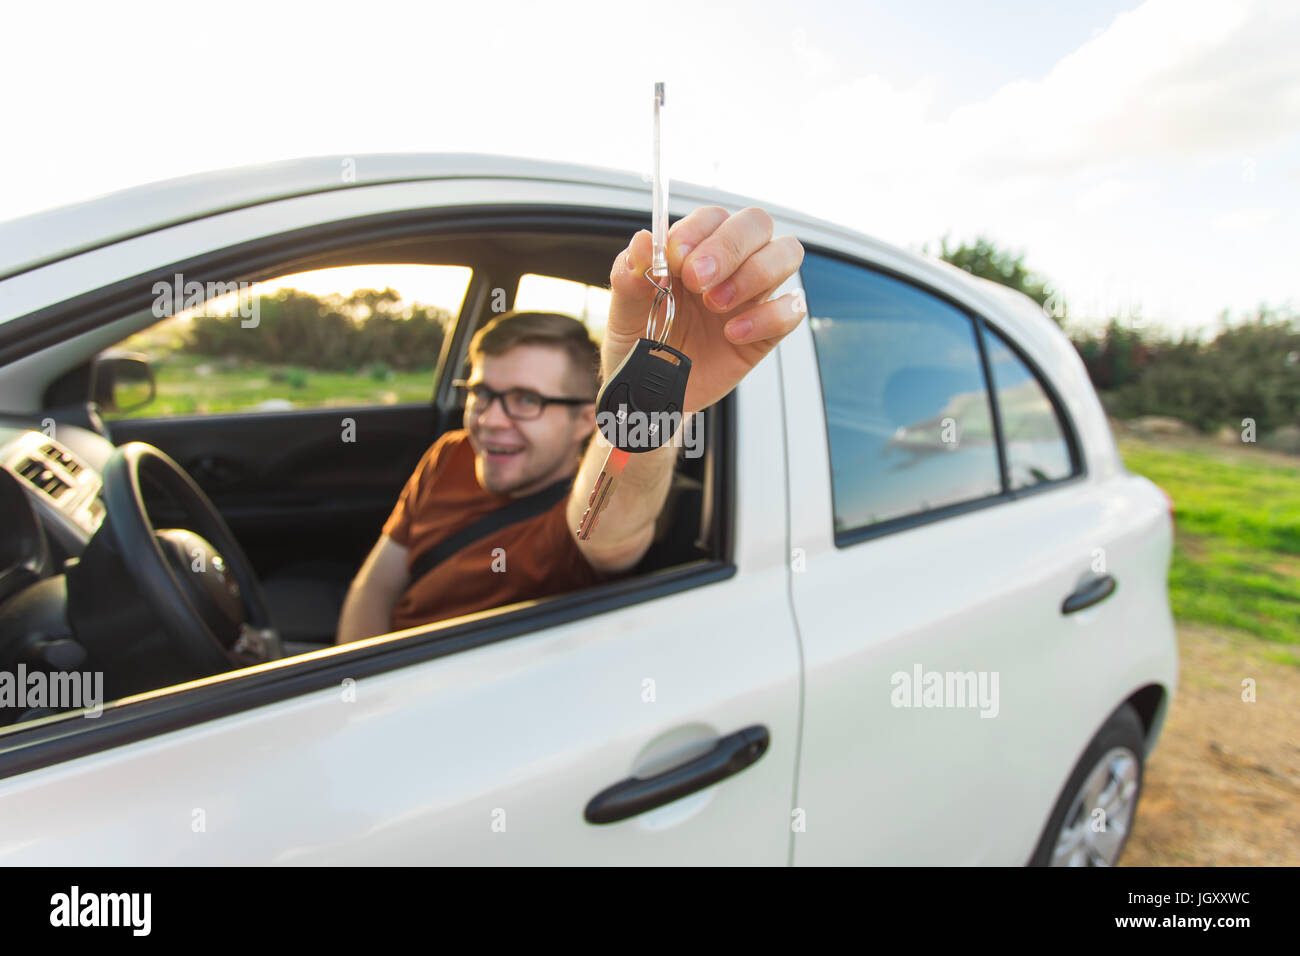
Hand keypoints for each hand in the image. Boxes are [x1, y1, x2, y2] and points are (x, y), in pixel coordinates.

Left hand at [604, 206, 805, 413]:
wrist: (650, 390)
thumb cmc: (639, 341)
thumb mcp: (624, 310)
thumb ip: (630, 275)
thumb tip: (643, 240)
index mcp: (695, 249)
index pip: (713, 218)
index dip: (699, 231)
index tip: (675, 258)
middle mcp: (730, 264)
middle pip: (757, 224)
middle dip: (729, 247)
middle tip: (698, 281)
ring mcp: (752, 295)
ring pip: (786, 254)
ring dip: (754, 274)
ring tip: (716, 305)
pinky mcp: (767, 330)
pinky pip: (792, 310)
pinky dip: (768, 317)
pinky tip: (733, 333)